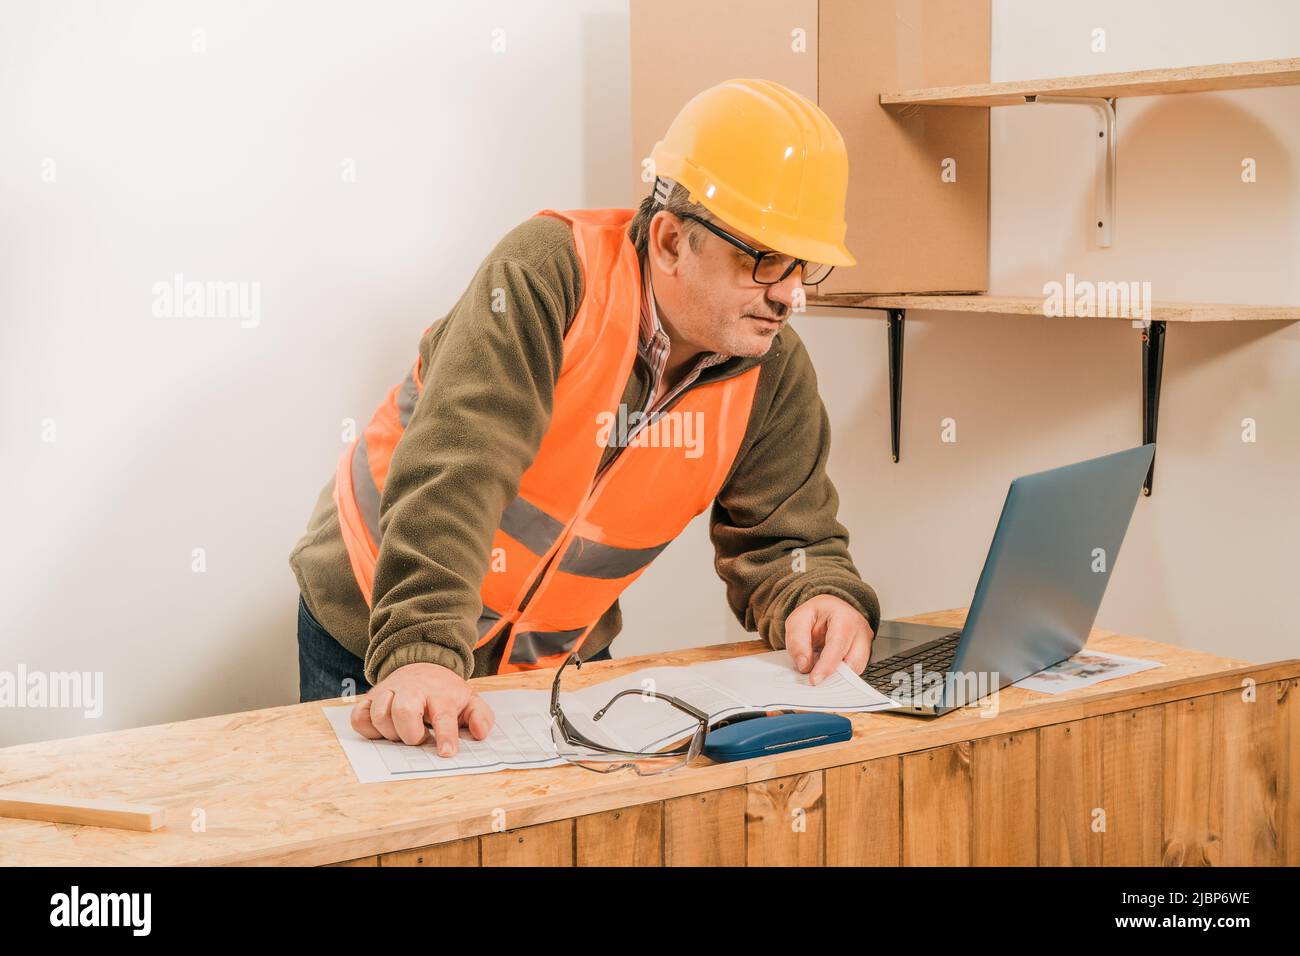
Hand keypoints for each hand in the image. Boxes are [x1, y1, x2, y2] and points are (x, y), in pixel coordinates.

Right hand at [349, 662, 494, 754]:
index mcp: (440, 694)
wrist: (422, 666)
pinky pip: (359, 717)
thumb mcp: (470, 700)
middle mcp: (412, 691)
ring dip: (389, 732)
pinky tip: (382, 729)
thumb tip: (480, 733)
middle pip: (403, 712)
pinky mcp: (371, 698)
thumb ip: (480, 717)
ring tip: (402, 733)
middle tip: (419, 738)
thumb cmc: (445, 692)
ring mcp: (389, 693)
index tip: (446, 753)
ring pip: (379, 714)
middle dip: (410, 734)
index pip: (443, 716)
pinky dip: (367, 727)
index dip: (444, 736)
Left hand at [783, 593, 874, 684]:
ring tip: (820, 674)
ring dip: (838, 676)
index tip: (815, 680)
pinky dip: (841, 675)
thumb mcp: (798, 621)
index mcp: (844, 617)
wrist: (829, 611)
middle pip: (852, 661)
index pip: (838, 645)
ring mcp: (866, 642)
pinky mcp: (865, 654)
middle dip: (833, 675)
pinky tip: (829, 672)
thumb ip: (798, 642)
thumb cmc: (816, 614)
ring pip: (856, 669)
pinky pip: (855, 671)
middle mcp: (861, 629)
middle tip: (815, 681)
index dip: (826, 665)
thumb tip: (804, 665)